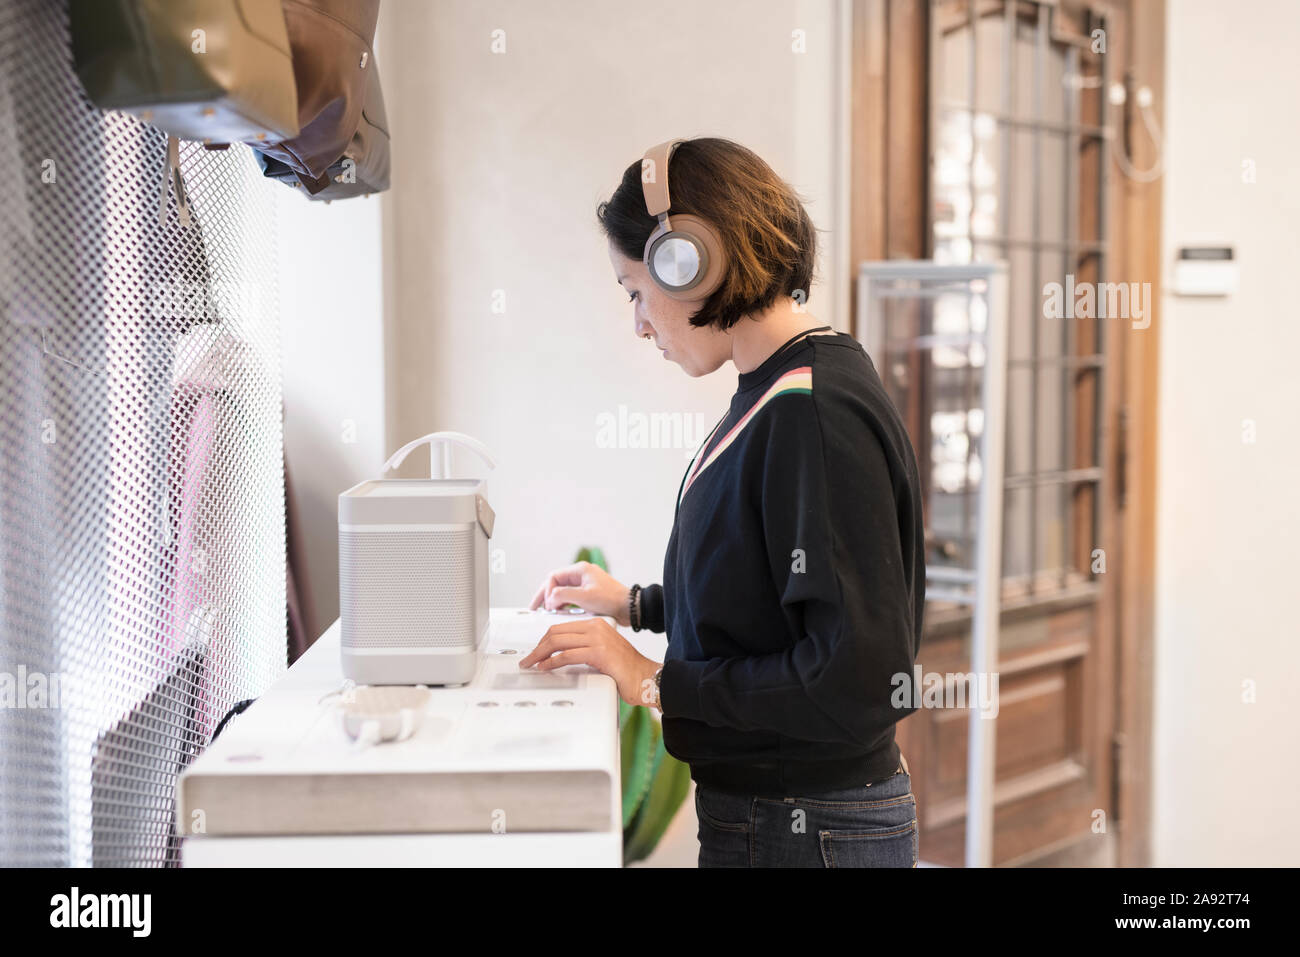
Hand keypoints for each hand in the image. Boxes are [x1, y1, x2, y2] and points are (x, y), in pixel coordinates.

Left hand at [518, 617, 661, 707]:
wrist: (646, 677)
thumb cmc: (626, 670)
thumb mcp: (602, 651)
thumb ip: (585, 648)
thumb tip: (560, 655)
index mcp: (596, 624)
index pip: (561, 628)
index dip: (544, 640)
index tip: (535, 652)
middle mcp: (596, 627)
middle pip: (555, 633)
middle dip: (537, 647)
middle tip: (527, 660)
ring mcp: (597, 638)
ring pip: (557, 642)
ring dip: (539, 655)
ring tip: (531, 664)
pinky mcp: (598, 653)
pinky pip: (566, 655)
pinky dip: (551, 662)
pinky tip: (544, 668)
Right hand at [528, 561, 631, 625]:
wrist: (628, 608)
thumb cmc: (611, 600)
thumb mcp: (584, 597)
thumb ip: (564, 595)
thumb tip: (550, 598)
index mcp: (580, 570)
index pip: (554, 577)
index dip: (547, 591)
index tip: (548, 605)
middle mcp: (581, 575)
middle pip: (556, 583)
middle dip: (545, 595)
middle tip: (534, 607)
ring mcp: (585, 584)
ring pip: (562, 590)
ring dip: (553, 600)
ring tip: (545, 611)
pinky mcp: (588, 594)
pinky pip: (570, 597)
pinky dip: (563, 604)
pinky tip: (559, 612)